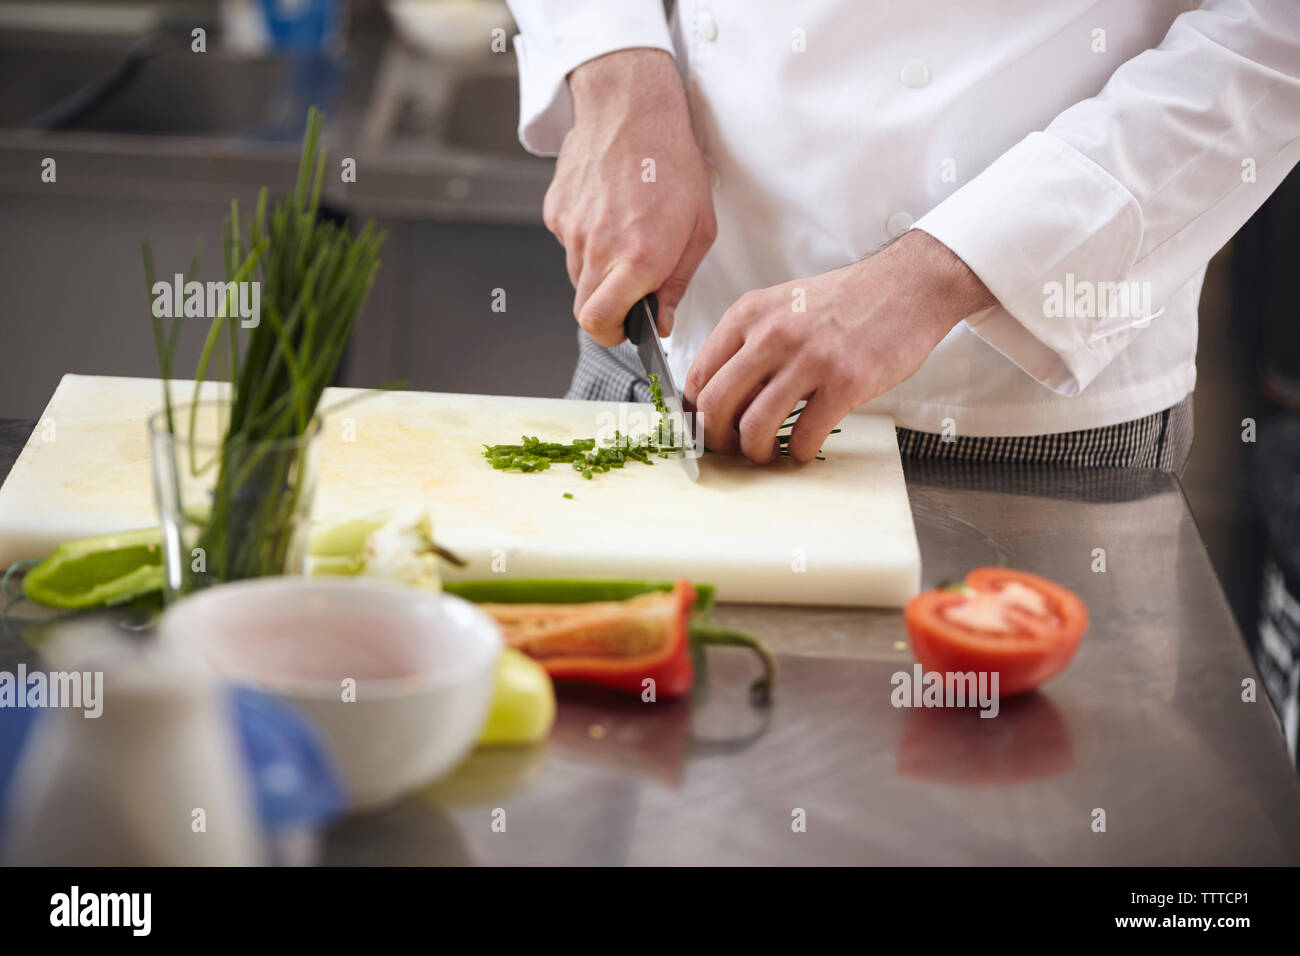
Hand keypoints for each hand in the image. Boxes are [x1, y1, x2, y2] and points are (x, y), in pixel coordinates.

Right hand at [546, 49, 715, 344]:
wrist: (631, 108)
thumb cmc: (672, 162)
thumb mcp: (699, 229)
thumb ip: (676, 283)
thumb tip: (661, 319)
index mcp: (637, 258)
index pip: (599, 322)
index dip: (610, 335)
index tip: (624, 330)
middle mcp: (598, 248)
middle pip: (583, 309)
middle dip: (606, 311)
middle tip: (628, 293)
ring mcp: (571, 230)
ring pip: (577, 276)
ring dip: (599, 273)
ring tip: (624, 238)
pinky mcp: (555, 211)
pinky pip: (568, 244)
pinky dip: (586, 240)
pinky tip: (608, 213)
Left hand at [683, 230, 995, 462]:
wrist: (906, 286)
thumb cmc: (843, 303)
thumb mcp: (781, 306)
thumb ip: (747, 344)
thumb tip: (717, 397)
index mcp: (748, 315)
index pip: (698, 377)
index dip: (695, 415)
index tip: (706, 431)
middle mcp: (771, 334)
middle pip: (716, 406)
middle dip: (717, 441)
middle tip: (731, 451)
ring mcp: (808, 358)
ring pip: (755, 427)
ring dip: (757, 453)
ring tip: (769, 454)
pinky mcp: (844, 381)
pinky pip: (805, 435)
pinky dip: (799, 453)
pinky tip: (804, 448)